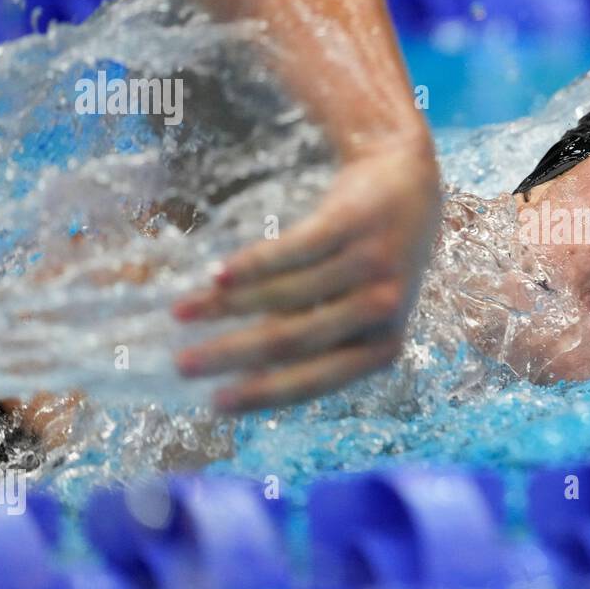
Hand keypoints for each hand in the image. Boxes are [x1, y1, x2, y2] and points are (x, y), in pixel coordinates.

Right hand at [172, 138, 439, 411]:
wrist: (409, 184)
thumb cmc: (368, 264)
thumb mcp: (349, 312)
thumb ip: (306, 341)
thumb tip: (239, 379)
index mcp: (384, 346)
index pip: (315, 381)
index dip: (262, 394)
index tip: (214, 404)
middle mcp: (384, 309)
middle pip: (292, 341)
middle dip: (230, 355)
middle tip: (181, 364)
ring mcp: (372, 264)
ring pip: (284, 294)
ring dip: (224, 307)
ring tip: (181, 313)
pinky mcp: (354, 222)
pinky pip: (292, 250)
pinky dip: (250, 265)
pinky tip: (215, 276)